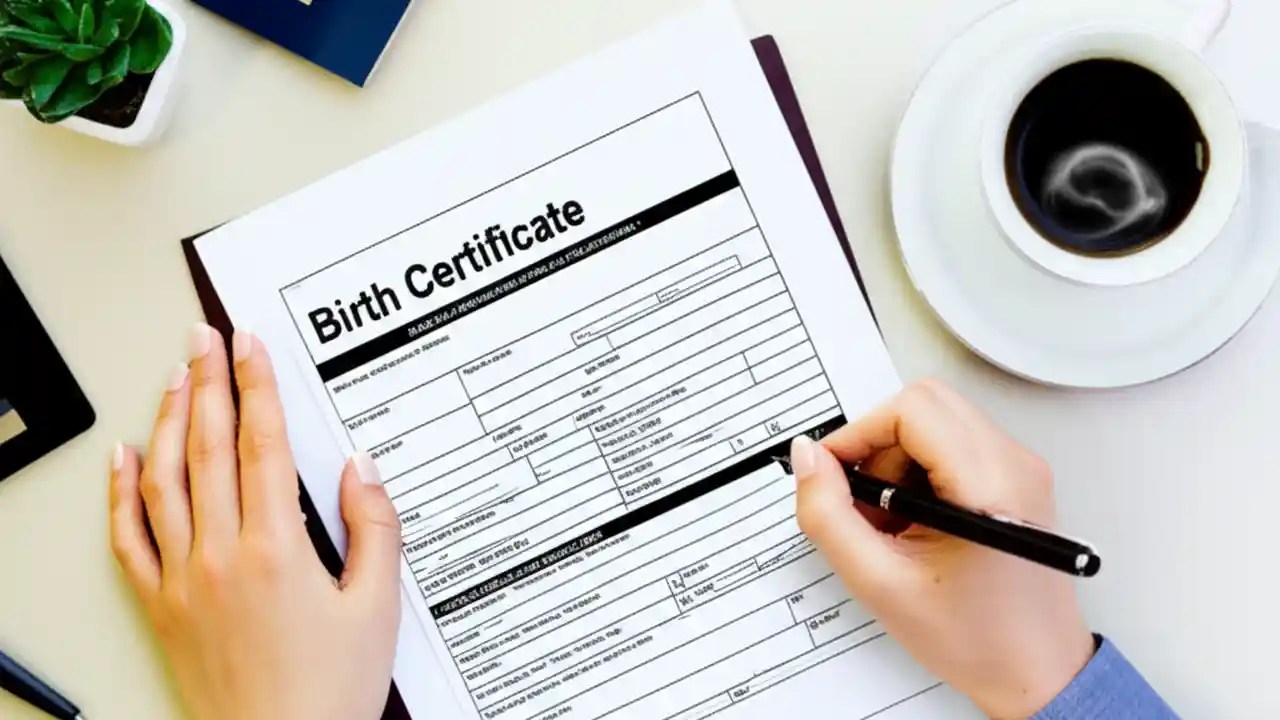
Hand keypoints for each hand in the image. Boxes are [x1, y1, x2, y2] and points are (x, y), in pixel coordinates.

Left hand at [108, 324, 402, 719]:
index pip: (263, 445)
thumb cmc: (328, 691)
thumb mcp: (377, 610)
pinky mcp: (162, 607)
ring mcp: (184, 580)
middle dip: (208, 383)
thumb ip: (374, 531)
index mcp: (276, 549)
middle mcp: (221, 556)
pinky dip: (121, 493)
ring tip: (174, 379)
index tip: (249, 345)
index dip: (256, 385)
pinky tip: (123, 460)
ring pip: (165, 481)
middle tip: (204, 339)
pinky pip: (128, 539)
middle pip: (210, 449)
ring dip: (168, 421)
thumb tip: (361, 470)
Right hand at [792, 380, 1092, 718]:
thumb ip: (828, 516)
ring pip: (937, 421)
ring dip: (897, 462)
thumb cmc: (975, 639)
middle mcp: (1015, 463)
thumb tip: (807, 458)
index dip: (860, 432)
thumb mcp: (880, 583)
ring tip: (892, 523)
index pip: (911, 408)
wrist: (1038, 672)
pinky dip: (920, 472)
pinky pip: (955, 444)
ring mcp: (1021, 468)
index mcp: (989, 484)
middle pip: (925, 404)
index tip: (834, 472)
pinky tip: (915, 523)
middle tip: (864, 501)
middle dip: (878, 445)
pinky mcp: (1017, 479)